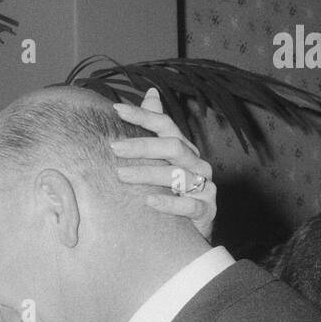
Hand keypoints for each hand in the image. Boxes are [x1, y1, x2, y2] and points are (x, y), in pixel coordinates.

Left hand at [111, 88, 215, 241]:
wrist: (189, 229)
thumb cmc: (171, 190)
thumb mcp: (162, 160)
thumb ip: (155, 130)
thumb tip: (151, 92)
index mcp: (184, 149)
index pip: (165, 125)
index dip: (143, 115)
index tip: (117, 109)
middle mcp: (196, 163)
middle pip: (172, 147)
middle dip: (142, 146)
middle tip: (114, 147)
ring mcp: (204, 186)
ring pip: (177, 175)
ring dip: (147, 173)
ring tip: (121, 175)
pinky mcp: (206, 210)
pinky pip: (190, 205)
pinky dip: (169, 203)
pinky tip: (149, 201)